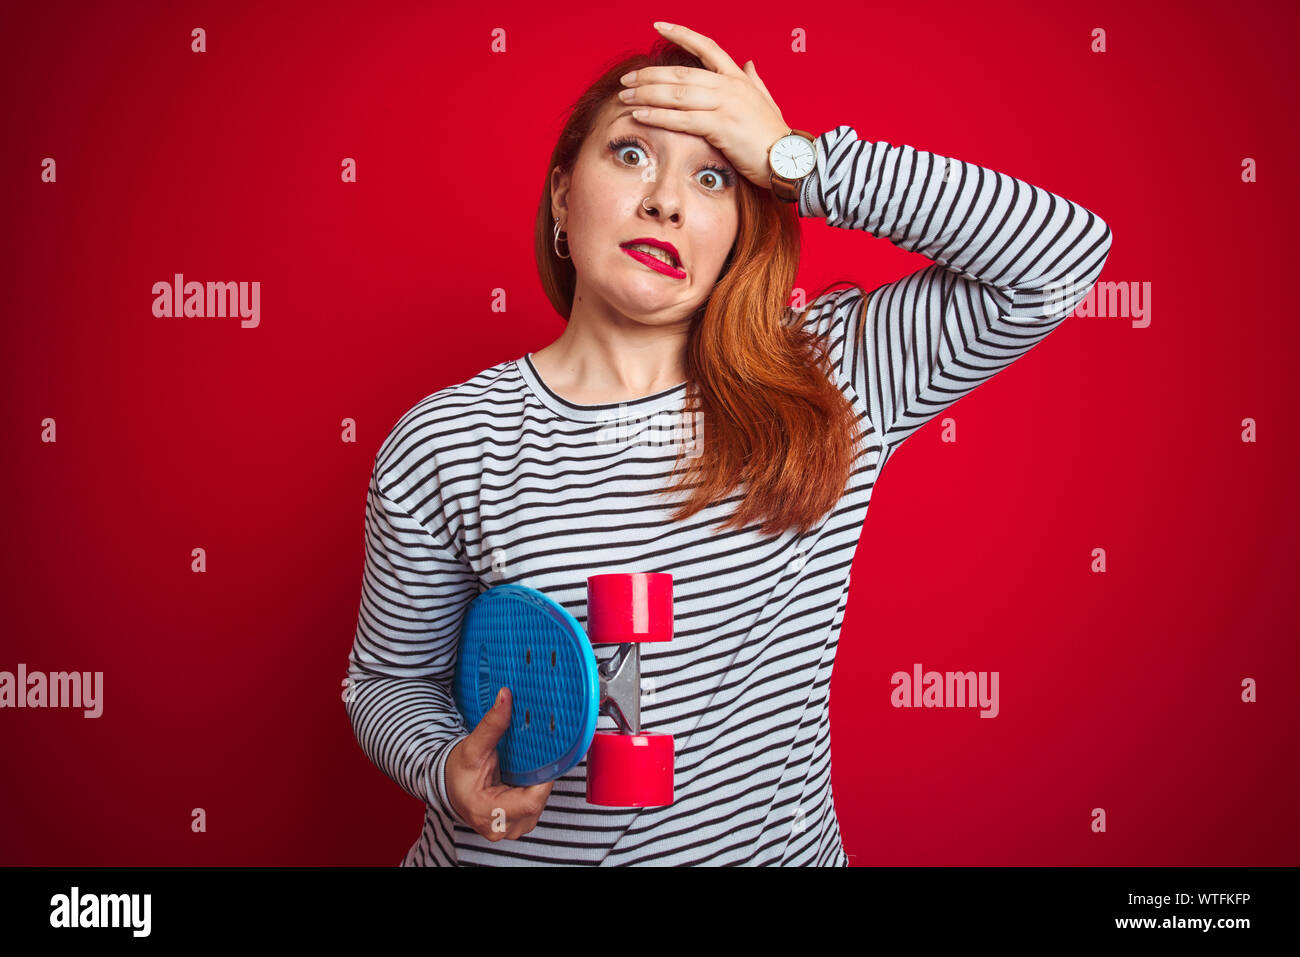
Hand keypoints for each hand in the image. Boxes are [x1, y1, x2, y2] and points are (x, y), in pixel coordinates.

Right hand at [445, 687, 554, 840]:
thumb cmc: (457, 771)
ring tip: (526, 766)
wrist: (449, 786)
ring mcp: (512, 828)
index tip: (546, 756)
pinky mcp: (518, 823)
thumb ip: (492, 724)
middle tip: (535, 756)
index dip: (542, 778)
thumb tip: (506, 697)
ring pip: (540, 803)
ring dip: (537, 783)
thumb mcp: (473, 747)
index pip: (531, 801)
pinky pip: (536, 804)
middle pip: (538, 801)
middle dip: (539, 777)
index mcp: (487, 813)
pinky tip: (527, 775)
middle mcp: (502, 827)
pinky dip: (534, 789)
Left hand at [618, 22, 792, 190]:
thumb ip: (755, 81)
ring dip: (647, 95)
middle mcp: (730, 86)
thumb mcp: (767, 101)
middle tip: (627, 80)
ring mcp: (725, 105)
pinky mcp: (721, 126)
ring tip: (625, 97)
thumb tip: (750, 63)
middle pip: (680, 73)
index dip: (681, 34)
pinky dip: (659, 116)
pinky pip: (682, 119)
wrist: (791, 160)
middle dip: (649, 76)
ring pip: (677, 93)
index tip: (658, 26)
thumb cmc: (775, 136)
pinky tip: (641, 116)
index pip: (705, 47)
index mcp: (738, 78)